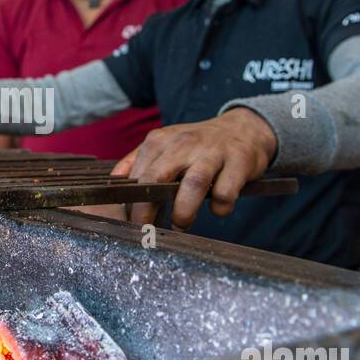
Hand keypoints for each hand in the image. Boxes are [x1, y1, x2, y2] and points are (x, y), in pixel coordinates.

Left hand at [111, 107, 277, 228]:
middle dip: (147, 211)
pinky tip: (218, 208)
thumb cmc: (199, 145)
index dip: (132, 205)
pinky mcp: (238, 162)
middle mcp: (183, 143)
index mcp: (160, 141)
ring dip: (184, 213)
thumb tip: (114, 181)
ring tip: (182, 225)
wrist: (245, 128)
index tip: (134, 224)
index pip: (136, 177)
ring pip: (192, 185)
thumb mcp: (165, 144)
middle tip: (150, 231)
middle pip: (155, 179)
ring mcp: (212, 152)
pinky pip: (225, 193)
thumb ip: (137, 160)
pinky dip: (220, 207)